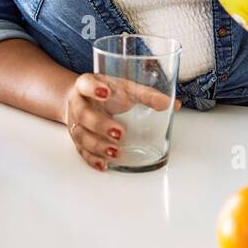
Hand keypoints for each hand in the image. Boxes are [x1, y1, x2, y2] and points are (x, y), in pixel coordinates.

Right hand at [62, 73, 180, 170]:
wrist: (81, 100)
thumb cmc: (107, 92)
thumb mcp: (124, 87)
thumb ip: (146, 95)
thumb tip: (172, 104)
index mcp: (86, 85)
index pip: (85, 84)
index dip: (93, 88)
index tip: (106, 92)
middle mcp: (77, 103)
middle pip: (83, 114)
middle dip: (100, 125)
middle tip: (120, 133)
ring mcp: (75, 122)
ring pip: (81, 135)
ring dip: (98, 146)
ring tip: (116, 152)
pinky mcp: (77, 139)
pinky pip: (81, 151)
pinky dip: (93, 159)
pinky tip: (104, 164)